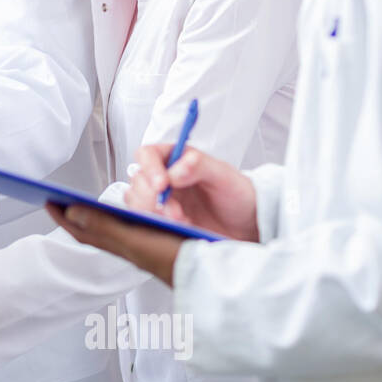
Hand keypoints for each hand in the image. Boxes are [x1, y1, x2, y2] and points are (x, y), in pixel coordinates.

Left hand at [47, 203, 184, 284]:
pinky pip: (129, 230)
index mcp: (119, 244)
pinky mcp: (158, 245)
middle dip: (75, 215)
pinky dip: (119, 219)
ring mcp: (142, 247)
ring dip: (94, 217)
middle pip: (93, 230)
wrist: (212, 278)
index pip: (82, 230)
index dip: (63, 216)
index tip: (47, 200)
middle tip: (60, 200)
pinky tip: (124, 215)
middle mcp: (128, 246)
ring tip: (82, 206)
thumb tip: (71, 212)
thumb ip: (103, 225)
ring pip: (110, 230)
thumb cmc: (176, 261)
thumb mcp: (135, 240)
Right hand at [126, 145, 258, 241]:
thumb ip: (199, 166)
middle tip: (174, 210)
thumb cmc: (236, 195)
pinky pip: (144, 220)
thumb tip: (175, 170)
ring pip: (136, 201)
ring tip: (182, 219)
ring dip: (154, 212)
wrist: (246, 224)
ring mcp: (159, 199)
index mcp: (175, 158)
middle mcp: (163, 177)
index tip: (162, 185)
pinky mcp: (160, 220)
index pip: (147, 155)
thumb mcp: (223, 175)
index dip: (149, 168)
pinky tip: (180, 226)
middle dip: (151, 197)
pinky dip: (158, 224)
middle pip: (137, 180)